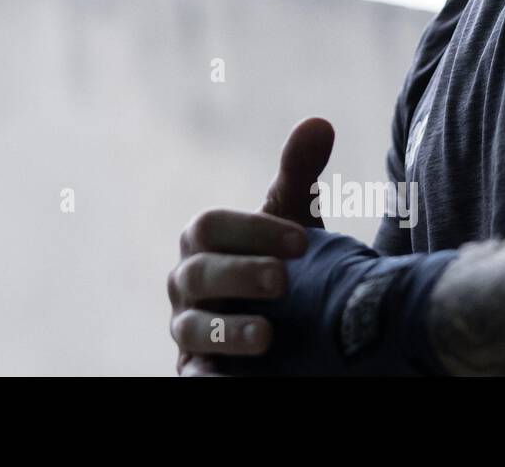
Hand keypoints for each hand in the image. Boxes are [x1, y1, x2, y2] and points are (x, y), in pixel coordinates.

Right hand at [168, 118, 333, 374]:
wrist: (281, 316)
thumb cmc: (280, 259)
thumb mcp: (291, 218)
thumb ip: (298, 173)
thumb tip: (319, 122)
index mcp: (202, 238)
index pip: (212, 226)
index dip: (253, 230)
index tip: (301, 241)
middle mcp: (185, 281)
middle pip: (198, 274)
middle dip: (239, 275)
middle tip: (283, 280)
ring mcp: (188, 327)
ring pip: (192, 327)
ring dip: (227, 332)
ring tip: (268, 337)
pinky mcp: (196, 367)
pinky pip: (194, 375)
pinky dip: (208, 378)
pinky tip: (232, 381)